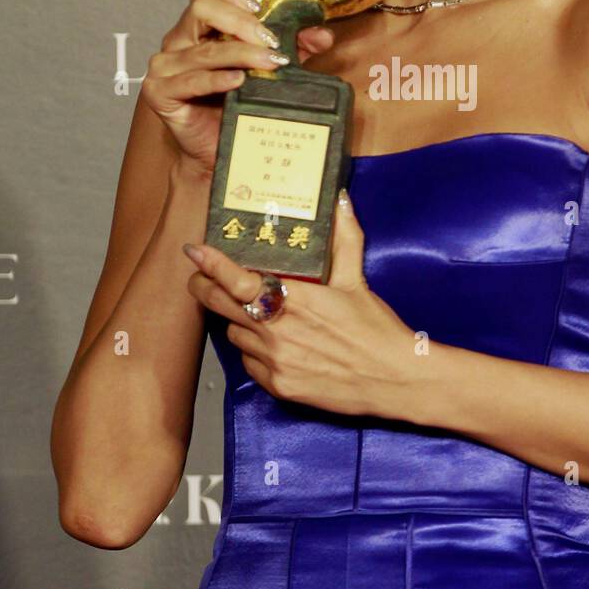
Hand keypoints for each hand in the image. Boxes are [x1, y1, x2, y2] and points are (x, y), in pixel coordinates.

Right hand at [142, 0, 334, 177]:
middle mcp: (178, 40)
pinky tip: (238, 81)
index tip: (260, 7)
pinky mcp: (159, 92)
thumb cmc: (239, 105)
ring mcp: (165, 66)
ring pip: (204, 49)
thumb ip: (294, 47)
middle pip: (202, 8)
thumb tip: (323, 34)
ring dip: (242, 54)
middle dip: (242, 22)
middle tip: (271, 41)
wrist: (219, 151)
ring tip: (271, 63)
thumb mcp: (272, 68)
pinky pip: (190, 81)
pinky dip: (216, 79)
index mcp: (199, 26)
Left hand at [182, 189, 422, 421]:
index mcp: (292, 300)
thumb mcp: (356, 280)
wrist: (393, 380)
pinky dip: (256, 352)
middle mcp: (276, 331)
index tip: (194, 250)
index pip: (235, 279)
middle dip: (205, 288)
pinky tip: (277, 345)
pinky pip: (250, 364)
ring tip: (258, 313)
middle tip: (202, 277)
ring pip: (234, 334)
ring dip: (239, 320)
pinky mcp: (278, 386)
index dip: (209, 264)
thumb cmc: (376, 329)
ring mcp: (274, 361)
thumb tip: (341, 202)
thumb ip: (344, 238)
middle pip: (219, 305)